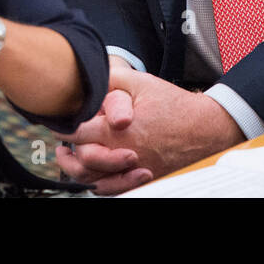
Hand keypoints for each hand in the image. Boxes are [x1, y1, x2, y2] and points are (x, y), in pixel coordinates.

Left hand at [56, 66, 243, 193]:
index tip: (59, 121)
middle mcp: (123, 155)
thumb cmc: (175, 106)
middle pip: (81, 162)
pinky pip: (114, 189)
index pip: (78, 133)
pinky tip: (94, 173)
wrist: (205, 128)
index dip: (63, 127)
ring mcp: (132, 171)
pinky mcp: (142, 179)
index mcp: (119, 131)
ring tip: (70, 159)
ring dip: (78, 171)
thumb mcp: (142, 82)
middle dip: (66, 154)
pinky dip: (99, 184)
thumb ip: (112, 78)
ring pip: (94, 181)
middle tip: (61, 144)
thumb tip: (91, 74)